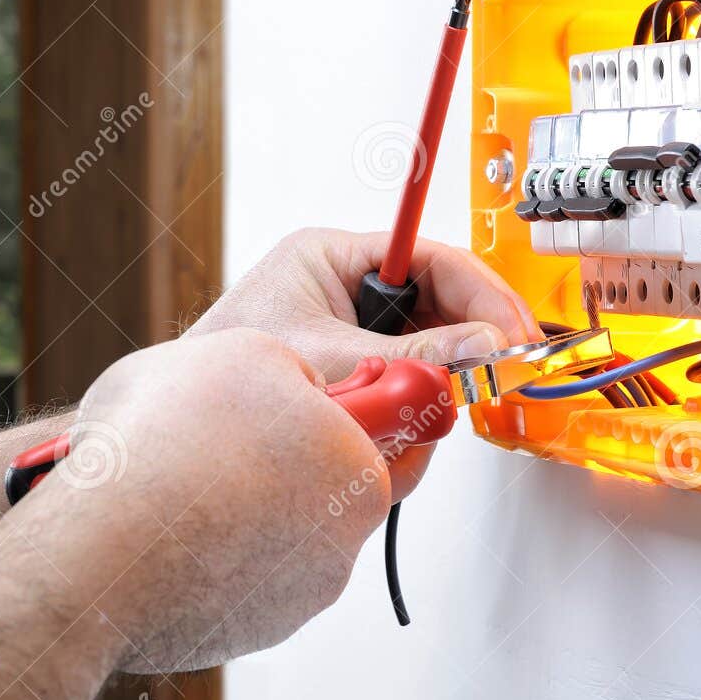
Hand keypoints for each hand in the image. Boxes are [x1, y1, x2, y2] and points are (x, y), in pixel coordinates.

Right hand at [15, 327, 391, 672]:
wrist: (96, 550)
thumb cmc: (166, 443)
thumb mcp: (242, 351)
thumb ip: (290, 370)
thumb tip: (300, 391)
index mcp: (357, 469)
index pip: (383, 432)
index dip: (346, 403)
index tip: (316, 394)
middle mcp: (339, 544)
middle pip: (321, 485)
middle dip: (277, 458)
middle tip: (217, 430)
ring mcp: (290, 599)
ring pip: (272, 535)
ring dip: (235, 507)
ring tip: (172, 477)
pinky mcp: (239, 634)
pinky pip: (232, 579)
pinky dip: (204, 556)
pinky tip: (158, 528)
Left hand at [187, 228, 537, 496]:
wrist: (185, 434)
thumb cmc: (226, 371)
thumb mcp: (333, 361)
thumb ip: (415, 360)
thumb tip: (485, 349)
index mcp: (331, 256)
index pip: (432, 260)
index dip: (483, 295)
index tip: (515, 332)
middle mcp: (344, 288)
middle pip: (437, 310)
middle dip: (460, 354)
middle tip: (491, 383)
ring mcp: (349, 333)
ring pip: (424, 358)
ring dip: (429, 397)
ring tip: (411, 426)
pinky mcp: (350, 374)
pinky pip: (402, 391)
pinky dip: (407, 422)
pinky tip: (389, 443)